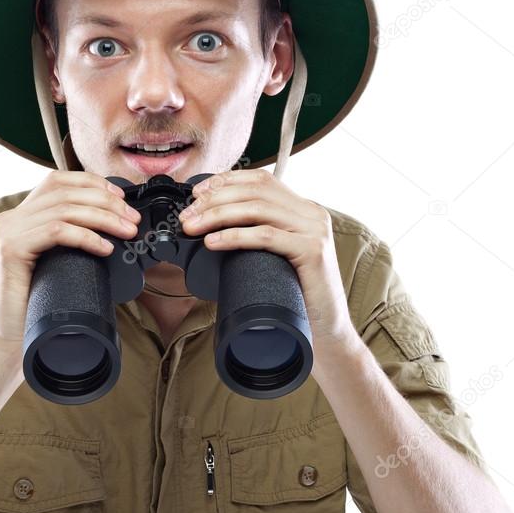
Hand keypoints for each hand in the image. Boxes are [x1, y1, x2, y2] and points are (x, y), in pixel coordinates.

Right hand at [0, 171, 141, 354]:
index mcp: (20, 217)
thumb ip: (71, 240)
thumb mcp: (56, 263)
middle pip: (64, 192)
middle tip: (132, 219)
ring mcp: (7, 232)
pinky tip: (105, 248)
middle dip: (105, 202)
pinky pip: (57, 231)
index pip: (57, 181)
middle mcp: (10, 219)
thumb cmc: (36, 305)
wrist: (9, 339)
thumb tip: (116, 225)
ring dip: (103, 218)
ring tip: (127, 232)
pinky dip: (86, 236)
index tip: (120, 197)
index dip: (91, 183)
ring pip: (65, 209)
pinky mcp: (10, 249)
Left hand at [177, 168, 357, 357]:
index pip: (261, 180)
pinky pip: (267, 236)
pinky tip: (213, 241)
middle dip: (214, 200)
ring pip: (258, 209)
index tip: (197, 193)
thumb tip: (209, 229)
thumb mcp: (274, 258)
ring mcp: (314, 231)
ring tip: (192, 228)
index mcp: (303, 210)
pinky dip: (235, 236)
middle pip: (255, 191)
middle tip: (187, 216)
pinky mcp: (313, 251)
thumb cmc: (295, 297)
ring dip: (217, 215)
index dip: (226, 181)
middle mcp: (312, 214)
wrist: (326, 332)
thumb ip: (256, 238)